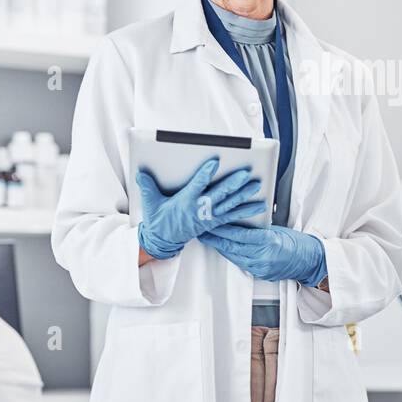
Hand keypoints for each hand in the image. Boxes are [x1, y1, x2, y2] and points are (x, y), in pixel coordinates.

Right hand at [136, 157, 265, 259]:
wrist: (163, 240)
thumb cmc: (158, 220)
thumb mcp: (151, 202)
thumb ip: (148, 186)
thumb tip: (141, 172)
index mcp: (184, 202)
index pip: (197, 185)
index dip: (206, 173)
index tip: (215, 162)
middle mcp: (199, 209)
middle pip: (219, 195)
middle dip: (233, 183)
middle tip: (245, 173)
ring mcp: (208, 216)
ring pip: (228, 204)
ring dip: (243, 195)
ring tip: (256, 186)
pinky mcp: (213, 222)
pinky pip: (232, 216)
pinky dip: (246, 210)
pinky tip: (260, 206)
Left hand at [198, 224, 327, 285]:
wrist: (310, 261)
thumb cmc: (298, 242)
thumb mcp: (277, 229)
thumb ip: (258, 227)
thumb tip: (240, 219)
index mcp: (268, 241)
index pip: (238, 235)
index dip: (222, 229)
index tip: (211, 222)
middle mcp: (263, 256)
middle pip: (231, 247)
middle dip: (214, 238)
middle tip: (201, 229)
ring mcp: (260, 267)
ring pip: (233, 256)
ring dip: (219, 247)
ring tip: (208, 238)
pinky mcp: (259, 274)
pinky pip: (240, 263)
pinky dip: (230, 254)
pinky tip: (222, 249)